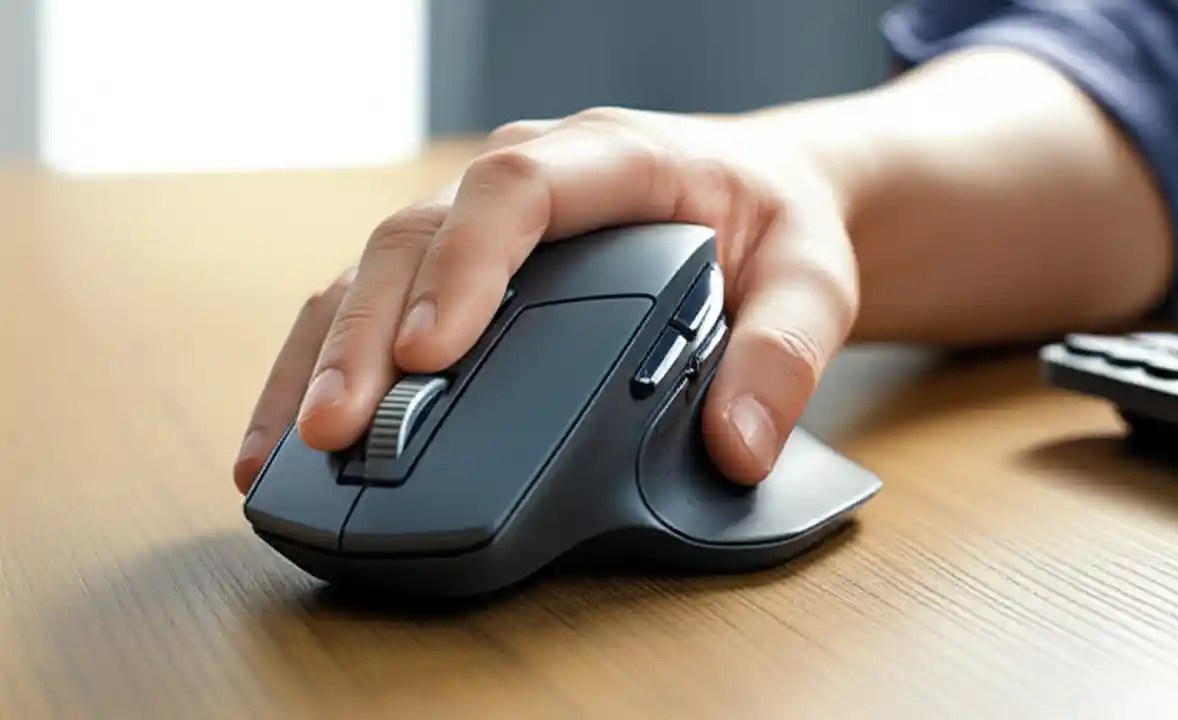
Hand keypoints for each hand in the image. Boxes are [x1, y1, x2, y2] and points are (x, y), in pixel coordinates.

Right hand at [233, 107, 858, 494]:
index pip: (517, 190)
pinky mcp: (461, 268)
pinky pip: (373, 301)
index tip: (434, 352)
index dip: (464, 265)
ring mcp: (482, 222)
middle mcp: (529, 180)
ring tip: (290, 445)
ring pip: (373, 267)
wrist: (763, 199)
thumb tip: (735, 447)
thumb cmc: (778, 226)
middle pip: (417, 233)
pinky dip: (328, 361)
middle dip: (368, 333)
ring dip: (328, 354)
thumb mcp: (814, 279)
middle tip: (338, 426)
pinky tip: (291, 430)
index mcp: (613, 159)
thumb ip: (785, 353)